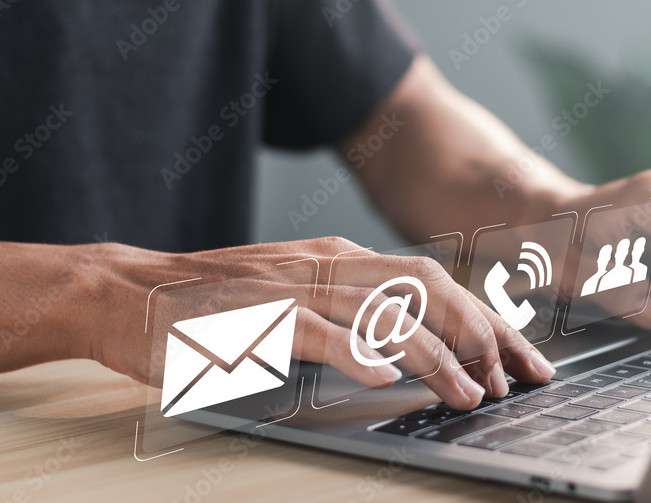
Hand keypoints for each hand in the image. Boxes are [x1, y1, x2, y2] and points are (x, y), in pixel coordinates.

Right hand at [77, 237, 555, 409]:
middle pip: (427, 288)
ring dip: (434, 354)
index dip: (485, 319)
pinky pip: (317, 332)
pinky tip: (388, 380)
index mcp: (339, 258)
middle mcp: (325, 263)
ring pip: (382, 311)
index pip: (434, 282)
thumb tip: (408, 347)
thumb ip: (348, 310)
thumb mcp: (295, 295)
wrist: (129, 292)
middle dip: (480, 333)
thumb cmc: (214, 304)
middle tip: (512, 378)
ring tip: (467, 392)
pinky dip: (358, 354)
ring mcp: (291, 287)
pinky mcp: (254, 317)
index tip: (520, 357)